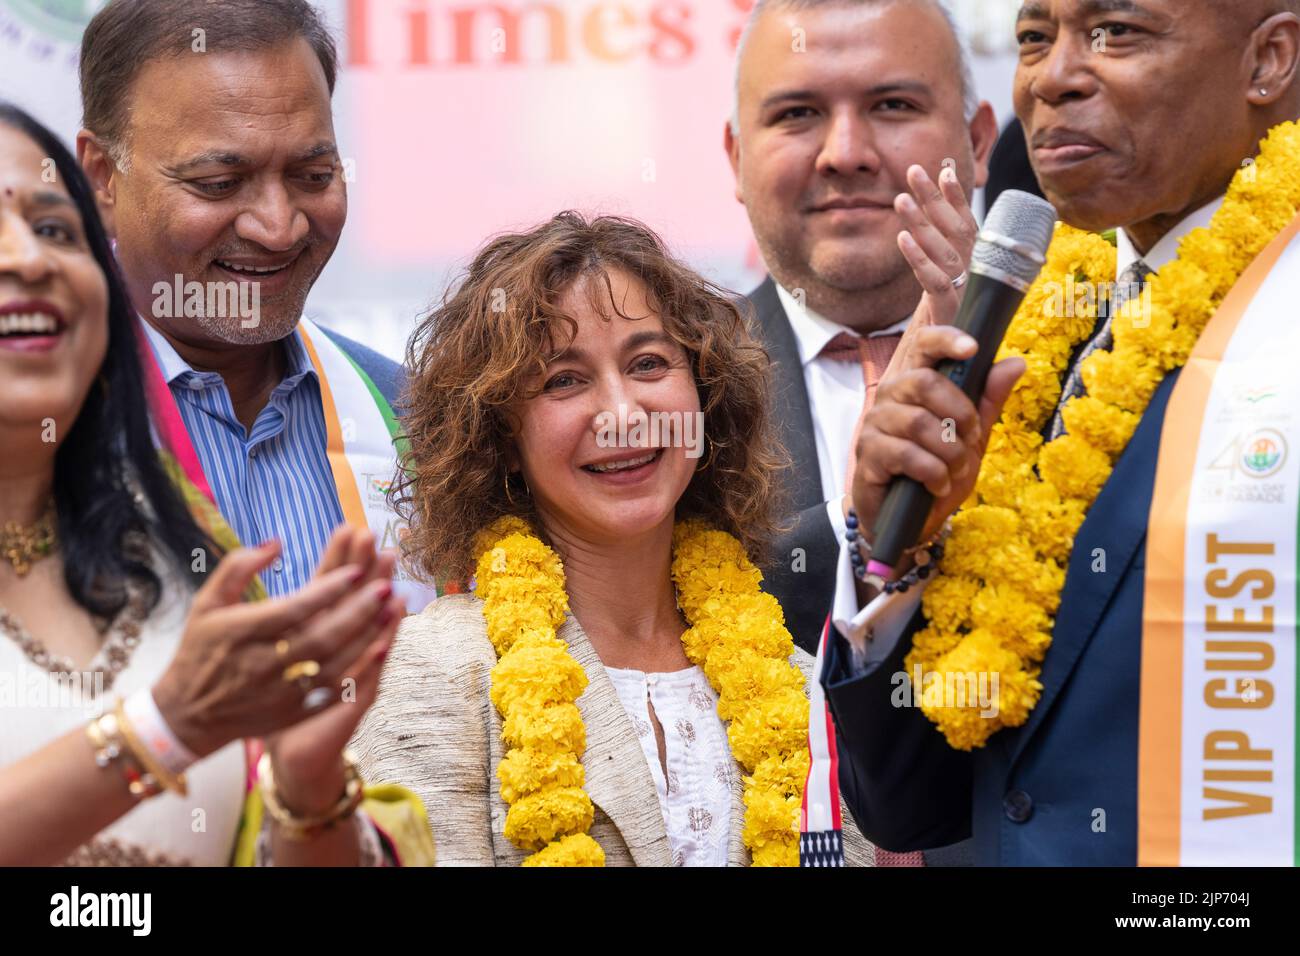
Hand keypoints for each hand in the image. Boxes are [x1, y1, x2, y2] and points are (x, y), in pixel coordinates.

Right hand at [152, 527, 401, 760]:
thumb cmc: (201, 648)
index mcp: (239, 634)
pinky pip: (332, 692)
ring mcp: (279, 694)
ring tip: (391, 608)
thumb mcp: (207, 602)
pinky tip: (381, 648)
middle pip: (318, 638)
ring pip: (333, 665)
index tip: (354, 570)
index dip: (325, 591)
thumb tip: (277, 541)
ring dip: (366, 637)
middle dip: (356, 612)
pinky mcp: (292, 713)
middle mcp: (261, 665)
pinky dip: (359, 671)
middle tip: (384, 586)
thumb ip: (238, 567)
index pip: (291, 610)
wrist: (188, 714)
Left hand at [267, 532, 405, 815]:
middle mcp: (345, 648)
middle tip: (374, 539)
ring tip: (388, 579)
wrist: (292, 748)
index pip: (336, 588)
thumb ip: (278, 606)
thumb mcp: (274, 648)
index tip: (350, 528)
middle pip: (357, 604)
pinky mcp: (356, 704)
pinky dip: (378, 658)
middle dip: (366, 572)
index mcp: (323, 631)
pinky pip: (368, 678)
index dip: (343, 560)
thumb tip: (275, 550)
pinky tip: (386, 637)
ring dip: (380, 608)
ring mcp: (356, 673)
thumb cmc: (280, 696)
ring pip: (371, 635)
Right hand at [849, 325, 1024, 550]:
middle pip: (923, 382)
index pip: (923, 345)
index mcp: (914, 384)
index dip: (946, 339)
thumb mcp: (972, 438)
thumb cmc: (937, 473)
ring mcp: (874, 426)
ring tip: (955, 469)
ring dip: (949, 451)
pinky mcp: (868, 456)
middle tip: (970, 437)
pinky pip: (906, 455)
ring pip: (918, 423)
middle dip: (959, 412)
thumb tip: (1015, 363)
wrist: (908, 521)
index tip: (972, 348)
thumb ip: (987, 401)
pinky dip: (933, 472)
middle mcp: (890, 398)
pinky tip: (937, 484)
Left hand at [890, 164, 979, 367]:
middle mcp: (975, 276)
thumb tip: (930, 236)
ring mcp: (965, 292)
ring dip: (922, 221)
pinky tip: (902, 238)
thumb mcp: (950, 299)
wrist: (962, 380)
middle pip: (955, 230)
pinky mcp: (951, 311)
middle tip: (914, 170)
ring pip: (943, 250)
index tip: (946, 171)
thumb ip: (944, 269)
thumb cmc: (956, 336)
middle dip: (935, 198)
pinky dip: (918, 259)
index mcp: (978, 268)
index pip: (968, 225)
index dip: (957, 198)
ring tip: (900, 197)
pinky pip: (933, 281)